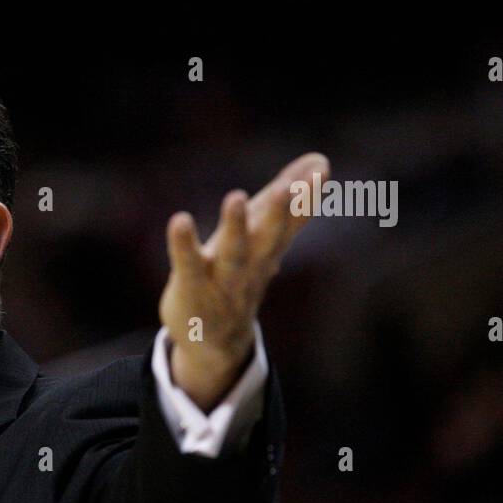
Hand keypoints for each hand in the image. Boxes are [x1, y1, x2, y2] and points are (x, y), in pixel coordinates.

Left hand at [158, 152, 329, 410]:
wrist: (216, 343)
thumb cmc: (241, 278)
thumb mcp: (267, 238)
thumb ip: (289, 202)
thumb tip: (321, 160)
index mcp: (268, 248)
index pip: (291, 220)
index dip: (306, 196)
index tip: (321, 167)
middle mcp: (250, 263)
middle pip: (268, 236)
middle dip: (279, 212)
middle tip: (288, 187)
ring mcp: (222, 277)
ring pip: (233, 252)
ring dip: (236, 226)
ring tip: (237, 197)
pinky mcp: (191, 286)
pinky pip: (189, 264)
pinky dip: (183, 244)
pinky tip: (180, 220)